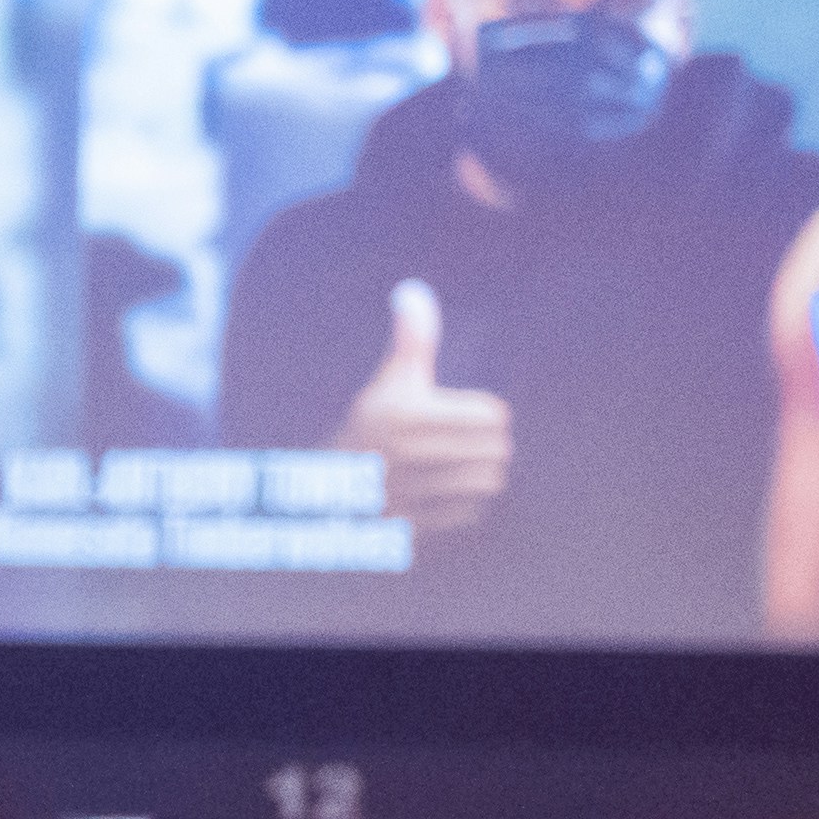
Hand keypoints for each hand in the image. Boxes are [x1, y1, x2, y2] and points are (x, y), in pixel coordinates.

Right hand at [332, 280, 509, 536]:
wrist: (322, 490)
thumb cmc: (368, 428)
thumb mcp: (388, 383)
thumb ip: (412, 341)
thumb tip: (415, 292)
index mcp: (405, 415)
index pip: (492, 416)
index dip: (486, 415)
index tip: (469, 417)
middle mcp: (406, 456)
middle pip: (496, 451)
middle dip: (490, 448)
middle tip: (473, 444)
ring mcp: (410, 494)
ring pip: (487, 485)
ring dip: (482, 478)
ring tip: (465, 469)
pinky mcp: (413, 526)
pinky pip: (471, 516)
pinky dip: (468, 507)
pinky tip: (448, 496)